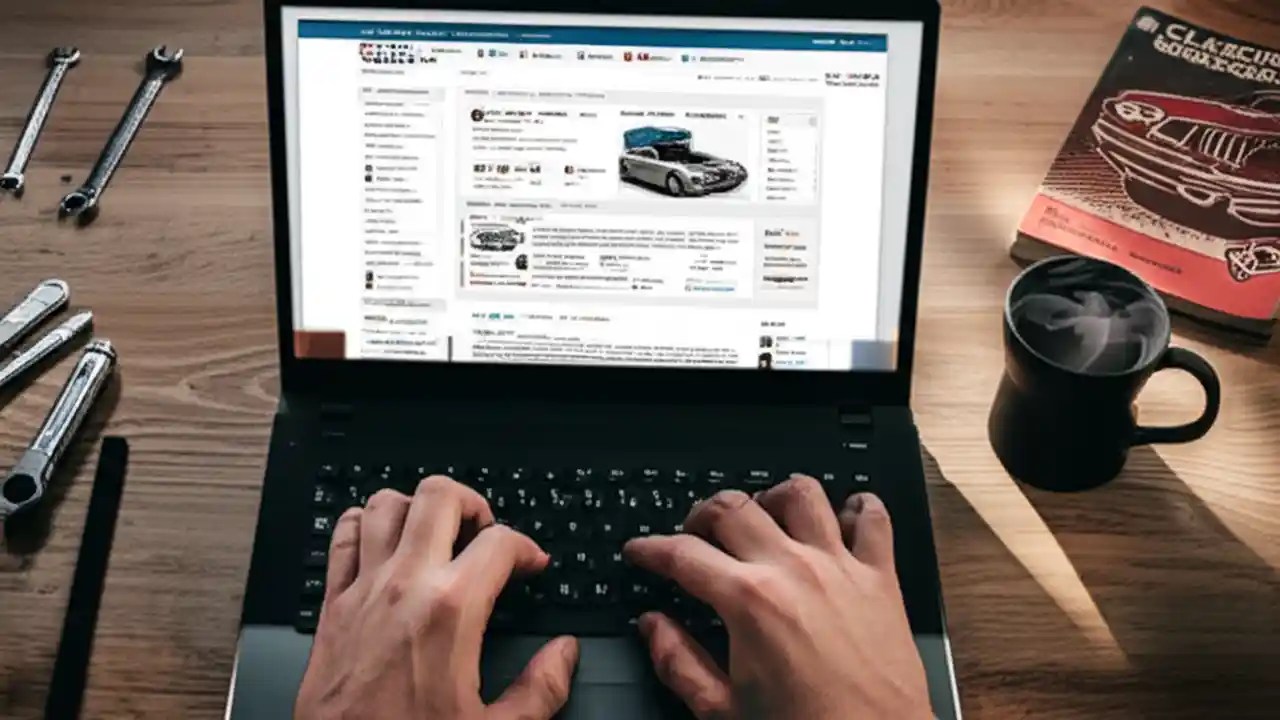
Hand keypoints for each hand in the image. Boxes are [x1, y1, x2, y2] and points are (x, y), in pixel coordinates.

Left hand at [295, 476, 578, 719]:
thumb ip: (541, 689)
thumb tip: (564, 654)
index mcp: (450, 612)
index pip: (500, 541)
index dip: (527, 547)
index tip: (531, 564)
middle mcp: (405, 586)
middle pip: (439, 496)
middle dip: (471, 503)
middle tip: (484, 533)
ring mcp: (363, 590)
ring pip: (385, 505)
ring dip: (416, 508)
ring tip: (436, 532)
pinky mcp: (331, 605)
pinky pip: (340, 535)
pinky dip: (362, 525)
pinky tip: (382, 543)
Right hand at [624, 476, 930, 719]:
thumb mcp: (724, 711)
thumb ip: (679, 662)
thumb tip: (653, 627)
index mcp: (748, 601)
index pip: (682, 554)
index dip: (650, 547)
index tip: (641, 550)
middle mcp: (792, 570)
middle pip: (733, 507)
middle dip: (701, 513)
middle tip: (693, 533)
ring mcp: (839, 566)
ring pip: (800, 493)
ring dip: (772, 496)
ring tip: (762, 514)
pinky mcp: (880, 577)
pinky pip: (871, 516)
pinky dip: (855, 506)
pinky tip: (838, 518)